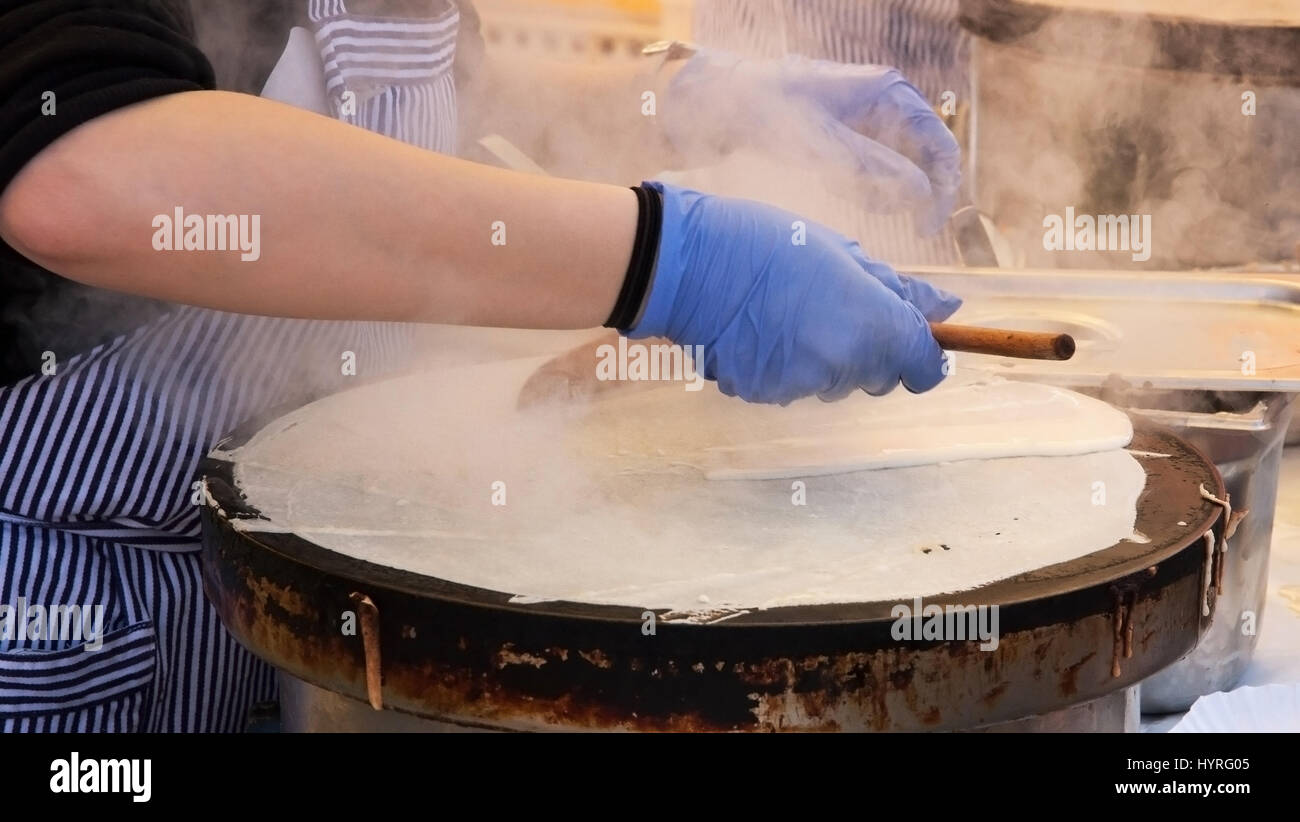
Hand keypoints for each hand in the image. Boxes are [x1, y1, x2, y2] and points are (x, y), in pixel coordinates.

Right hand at [629, 181, 959, 404]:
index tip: (910, 338)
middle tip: (831, 305)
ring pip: (833, 382)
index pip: (923, 367)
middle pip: (877, 376)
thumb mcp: (844, 253)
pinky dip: (784, 365)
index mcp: (872, 326)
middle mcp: (843, 366)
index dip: (922, 356)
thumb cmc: (770, 244)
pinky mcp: (764, 395)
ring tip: (788, 312)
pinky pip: (791, 386)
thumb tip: (948, 308)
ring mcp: (801, 386)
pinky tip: (762, 329)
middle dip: (868, 349)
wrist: (692, 264)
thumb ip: (899, 289)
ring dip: (824, 356)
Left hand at [662, 49, 960, 234]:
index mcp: (890, 93)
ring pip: (895, 171)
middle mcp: (887, 104)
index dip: (942, 188)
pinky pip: (869, 173)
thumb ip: (875, 169)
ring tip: (835, 183)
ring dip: (874, 191)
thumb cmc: (774, 113)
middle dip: (904, 193)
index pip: (939, 144)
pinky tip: (828, 180)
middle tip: (890, 221)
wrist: (728, 104)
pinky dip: (855, 186)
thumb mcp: (824, 145)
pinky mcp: (850, 139)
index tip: (928, 226)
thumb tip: (923, 194)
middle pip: (922, 160)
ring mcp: (869, 121)